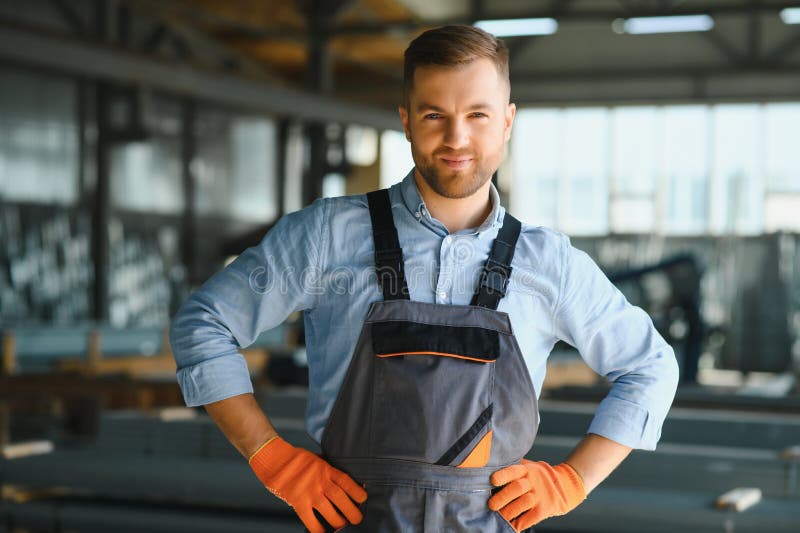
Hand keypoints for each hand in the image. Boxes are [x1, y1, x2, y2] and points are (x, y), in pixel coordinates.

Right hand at [249, 437, 367, 532]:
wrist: (274, 459)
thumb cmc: (296, 460)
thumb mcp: (317, 459)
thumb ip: (329, 469)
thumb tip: (343, 481)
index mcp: (326, 469)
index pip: (346, 481)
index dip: (357, 491)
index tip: (364, 499)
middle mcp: (320, 481)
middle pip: (341, 498)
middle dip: (351, 511)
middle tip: (357, 519)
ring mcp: (309, 493)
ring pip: (329, 512)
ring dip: (338, 522)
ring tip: (343, 527)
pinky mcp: (298, 502)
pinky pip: (310, 521)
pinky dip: (318, 530)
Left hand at [488, 459, 585, 530]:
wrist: (565, 486)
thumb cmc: (537, 477)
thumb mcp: (528, 467)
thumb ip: (513, 468)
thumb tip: (488, 470)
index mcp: (526, 469)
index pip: (513, 470)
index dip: (503, 475)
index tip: (492, 480)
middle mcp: (533, 481)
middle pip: (517, 488)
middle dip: (502, 497)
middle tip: (491, 505)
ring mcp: (539, 495)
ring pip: (523, 503)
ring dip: (508, 512)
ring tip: (498, 517)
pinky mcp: (544, 509)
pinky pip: (530, 518)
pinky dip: (519, 524)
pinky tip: (511, 526)